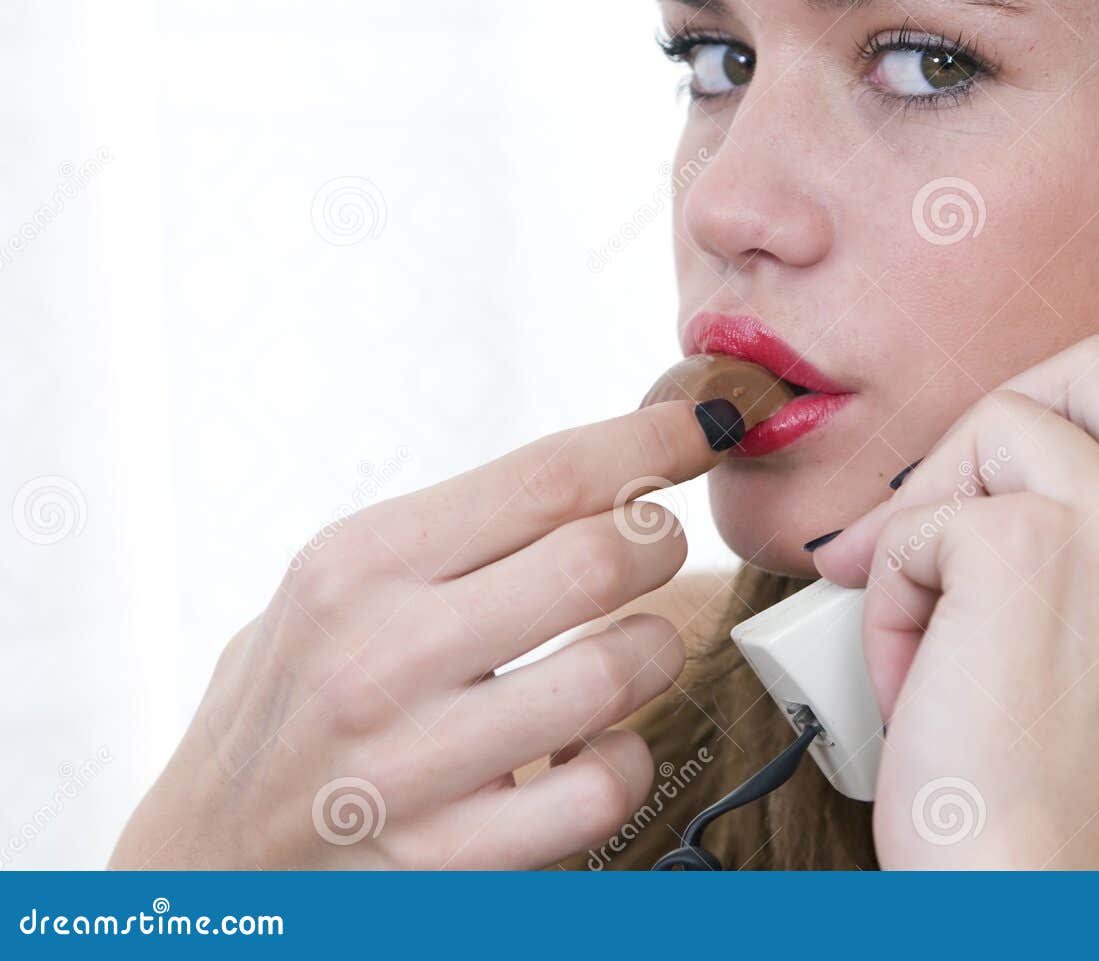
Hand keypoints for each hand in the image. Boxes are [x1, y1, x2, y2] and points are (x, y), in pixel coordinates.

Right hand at [110, 399, 740, 868]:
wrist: (210, 859)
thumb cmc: (293, 701)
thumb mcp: (335, 585)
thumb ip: (456, 530)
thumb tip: (609, 465)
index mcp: (356, 565)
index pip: (546, 475)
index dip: (651, 441)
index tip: (699, 427)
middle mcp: (380, 657)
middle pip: (599, 557)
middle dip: (658, 539)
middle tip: (651, 545)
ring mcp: (415, 765)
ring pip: (618, 671)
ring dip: (652, 648)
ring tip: (625, 647)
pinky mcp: (451, 856)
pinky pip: (602, 788)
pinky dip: (626, 755)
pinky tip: (595, 743)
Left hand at [812, 263, 1098, 867]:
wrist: (1023, 881)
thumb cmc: (1058, 780)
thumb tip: (997, 460)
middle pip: (1098, 364)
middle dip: (1006, 429)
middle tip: (966, 525)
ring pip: (997, 421)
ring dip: (939, 517)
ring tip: (944, 623)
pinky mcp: (1021, 542)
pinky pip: (920, 513)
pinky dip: (894, 582)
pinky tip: (922, 660)